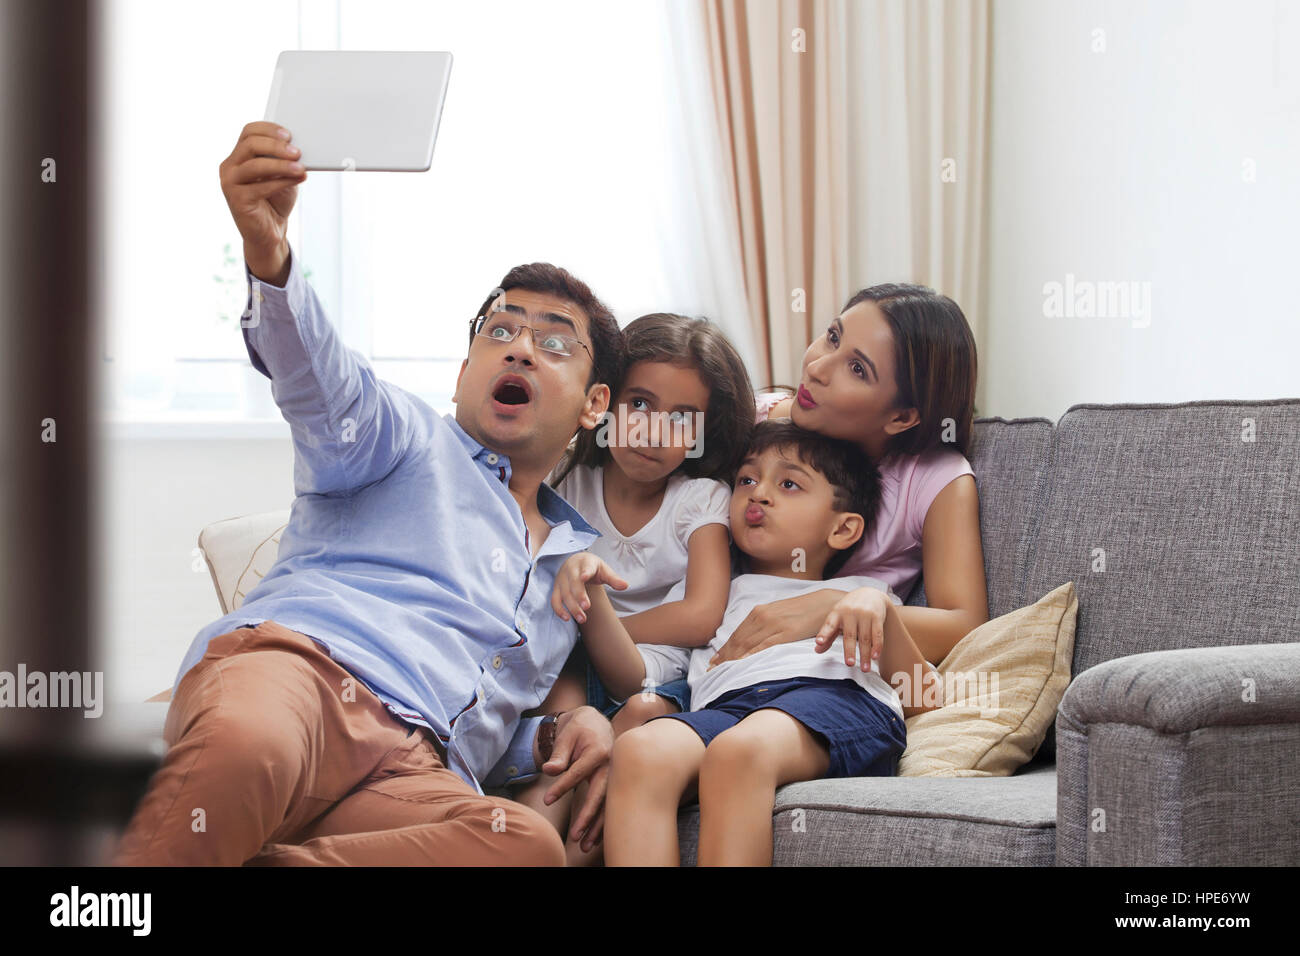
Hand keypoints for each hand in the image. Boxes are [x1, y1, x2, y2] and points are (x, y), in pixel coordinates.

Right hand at [218, 121, 307, 282]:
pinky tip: (297, 179)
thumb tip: (297, 148)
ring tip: (301, 168)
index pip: (249, 132)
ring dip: (281, 165)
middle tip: (297, 152)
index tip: (289, 135)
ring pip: (255, 165)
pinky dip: (281, 182)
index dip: (269, 129)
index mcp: (239, 155)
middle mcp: (230, 166)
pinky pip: (260, 187)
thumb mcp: (282, 175)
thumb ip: (284, 161)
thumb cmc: (276, 200)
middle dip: (276, 146)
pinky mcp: (236, 200)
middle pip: (250, 144)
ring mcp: (230, 183)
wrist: (269, 232)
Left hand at [541, 706, 613, 851]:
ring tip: (584, 845)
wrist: (597, 721)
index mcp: (598, 750)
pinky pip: (609, 805)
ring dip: (597, 826)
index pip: (578, 772)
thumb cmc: (579, 728)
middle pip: (599, 794)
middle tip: (574, 836)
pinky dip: (603, 823)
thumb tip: (548, 770)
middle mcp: (610, 765)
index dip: (563, 786)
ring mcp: (614, 775)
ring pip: (608, 804)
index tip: (548, 800)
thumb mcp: (567, 736)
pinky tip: (594, 840)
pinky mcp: (613, 783)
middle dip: (587, 816)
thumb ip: (559, 754)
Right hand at [551, 553, 627, 623]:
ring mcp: (562, 579)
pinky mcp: (556, 588)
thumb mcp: (604, 570)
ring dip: (572, 607)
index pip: (586, 567)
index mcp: (585, 562)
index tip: (584, 577)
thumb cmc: (592, 568)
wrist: (576, 561)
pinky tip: (567, 618)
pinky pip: (555, 600)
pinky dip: (559, 609)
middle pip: (574, 583)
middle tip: (587, 607)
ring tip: (582, 619)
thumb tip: (625, 586)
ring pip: (564, 594)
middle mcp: (571, 570)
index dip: (585, 572)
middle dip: (579, 595)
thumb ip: (613, 579)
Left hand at [706, 588, 840, 669]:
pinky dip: (750, 656)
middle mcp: (762, 616)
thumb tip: (753, 639)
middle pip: (738, 641)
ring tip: (722, 671)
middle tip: (711, 671)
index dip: (724, 649)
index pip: (737, 634)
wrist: (825, 604)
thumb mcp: (779, 614)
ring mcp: (773, 624)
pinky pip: (763, 646)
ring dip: (732, 659)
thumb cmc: (803, 611)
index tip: (714, 661)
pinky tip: (741, 664)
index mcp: (759, 612)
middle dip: (724, 657)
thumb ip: (765, 625)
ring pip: (747, 645)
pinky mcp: (785, 633)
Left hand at [814, 586, 890, 670]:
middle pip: (849, 635)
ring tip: (864, 669)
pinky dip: (877, 646)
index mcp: (837, 613)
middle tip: (849, 664)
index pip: (829, 624)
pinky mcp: (877, 617)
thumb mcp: (837, 617)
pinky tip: (875, 657)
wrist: (871, 593)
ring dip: (865, 655)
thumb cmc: (849, 609)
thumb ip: (828, 634)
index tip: (819, 642)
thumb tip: (817, 650)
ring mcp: (864, 614)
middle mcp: (850, 613)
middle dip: (849, 650)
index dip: (824, 633)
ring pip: (865, 638)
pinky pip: (877, 634)